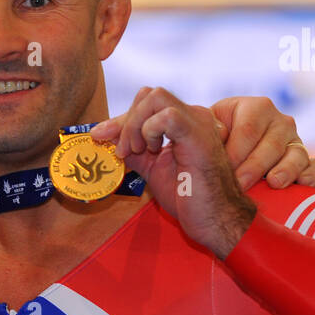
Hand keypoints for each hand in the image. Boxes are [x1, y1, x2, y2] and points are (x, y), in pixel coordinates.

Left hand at [92, 87, 255, 259]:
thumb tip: (104, 133)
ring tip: (139, 151)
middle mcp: (193, 116)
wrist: (214, 219)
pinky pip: (167, 116)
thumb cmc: (189, 196)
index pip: (146, 103)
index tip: (99, 136)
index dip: (121, 120)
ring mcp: (197, 122)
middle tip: (125, 151)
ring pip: (155, 97)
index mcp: (184, 122)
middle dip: (127, 120)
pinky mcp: (198, 135)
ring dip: (136, 124)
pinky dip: (149, 131)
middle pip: (148, 95)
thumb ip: (132, 149)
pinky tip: (152, 151)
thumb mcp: (151, 167)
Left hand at [207, 95, 314, 189]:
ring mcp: (295, 142)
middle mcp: (279, 121)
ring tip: (273, 183)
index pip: (248, 129)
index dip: (235, 152)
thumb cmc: (211, 145)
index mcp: (254, 107)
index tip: (221, 170)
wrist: (222, 164)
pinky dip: (312, 176)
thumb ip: (206, 128)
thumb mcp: (204, 131)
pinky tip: (302, 184)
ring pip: (296, 155)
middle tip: (239, 185)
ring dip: (286, 170)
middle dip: (254, 167)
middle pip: (272, 144)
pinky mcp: (306, 163)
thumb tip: (220, 131)